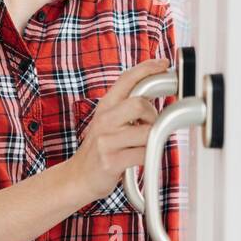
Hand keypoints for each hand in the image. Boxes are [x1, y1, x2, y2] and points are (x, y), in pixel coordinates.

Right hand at [70, 57, 170, 203]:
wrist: (77, 177)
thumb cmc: (100, 148)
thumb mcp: (109, 121)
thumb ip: (127, 106)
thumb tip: (154, 93)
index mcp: (106, 106)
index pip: (128, 78)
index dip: (148, 68)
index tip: (163, 64)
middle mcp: (104, 119)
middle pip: (140, 103)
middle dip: (153, 115)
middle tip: (150, 125)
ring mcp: (106, 140)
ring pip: (147, 132)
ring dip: (152, 139)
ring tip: (142, 144)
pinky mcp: (111, 160)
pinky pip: (143, 154)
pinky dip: (148, 157)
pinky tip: (139, 158)